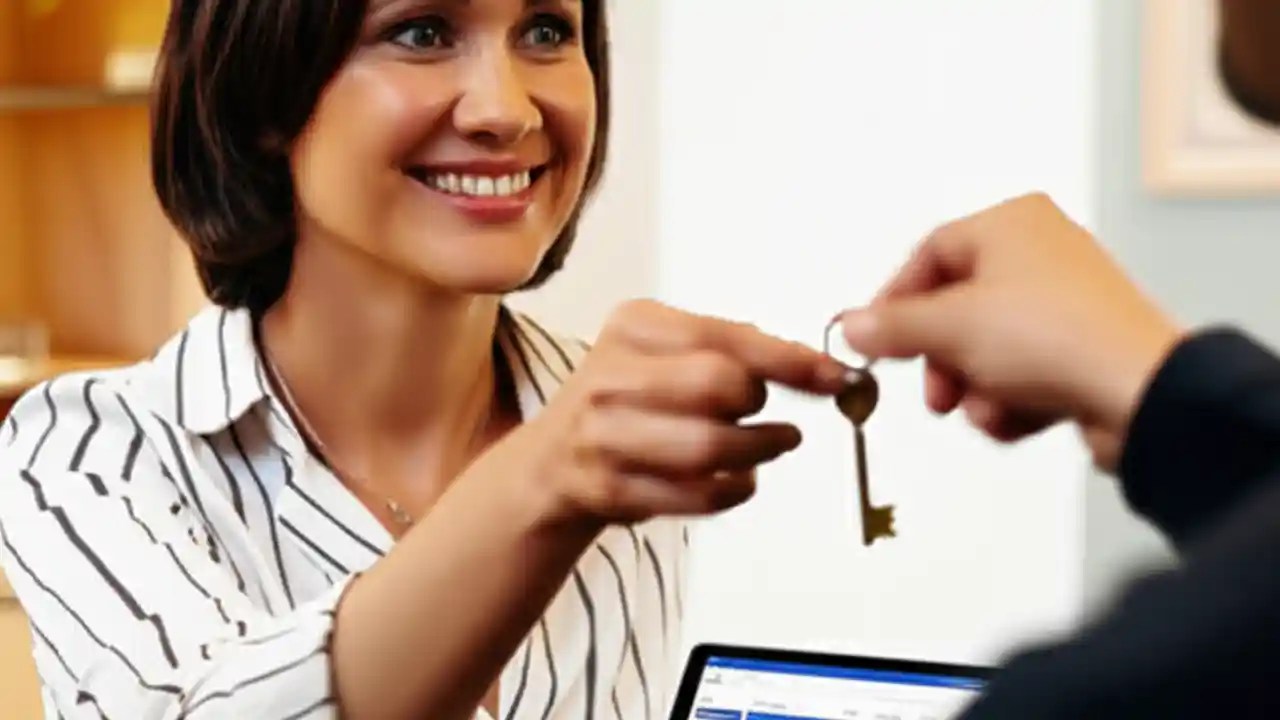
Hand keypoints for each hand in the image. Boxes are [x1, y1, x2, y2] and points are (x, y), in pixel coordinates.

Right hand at [506, 299, 849, 525]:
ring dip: (758, 450)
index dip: (789, 360)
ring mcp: (603, 435)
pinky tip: (738, 478)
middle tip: (771, 416)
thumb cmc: (629, 401)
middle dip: (759, 405)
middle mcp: (609, 375)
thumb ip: (733, 351)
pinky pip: (697, 494)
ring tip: (774, 445)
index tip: (835, 376)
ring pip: (709, 445)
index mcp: (632, 326)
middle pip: (719, 386)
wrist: (551, 462)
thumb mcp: (665, 353)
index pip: (725, 337)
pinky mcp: (609, 490)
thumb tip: (819, 367)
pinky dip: (734, 489)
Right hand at [840, 192, 1184, 470]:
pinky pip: (1024, 372)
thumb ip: (893, 327)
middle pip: (957, 309)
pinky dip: (1012, 400)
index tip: (876, 342)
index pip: (929, 255)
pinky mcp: (1085, 348)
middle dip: (941, 361)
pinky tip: (1018, 417)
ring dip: (976, 389)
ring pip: (988, 348)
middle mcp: (1041, 252)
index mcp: (1011, 223)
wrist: (1139, 393)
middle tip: (936, 394)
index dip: (895, 302)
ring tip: (987, 411)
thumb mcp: (949, 328)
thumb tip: (852, 326)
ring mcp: (1066, 302)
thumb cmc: (1052, 337)